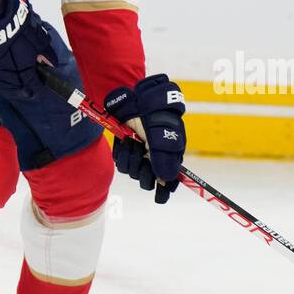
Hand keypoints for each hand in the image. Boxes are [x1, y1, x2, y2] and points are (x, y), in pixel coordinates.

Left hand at [103, 74, 185, 203]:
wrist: (133, 97)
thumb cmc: (154, 112)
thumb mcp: (163, 133)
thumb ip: (165, 156)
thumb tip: (166, 178)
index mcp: (171, 154)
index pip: (170, 180)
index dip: (165, 189)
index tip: (160, 196)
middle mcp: (156, 157)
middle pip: (149, 180)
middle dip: (144, 172)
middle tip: (142, 154)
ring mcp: (140, 155)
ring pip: (134, 173)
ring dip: (131, 160)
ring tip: (133, 141)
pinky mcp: (126, 151)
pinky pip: (122, 164)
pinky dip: (122, 155)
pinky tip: (125, 142)